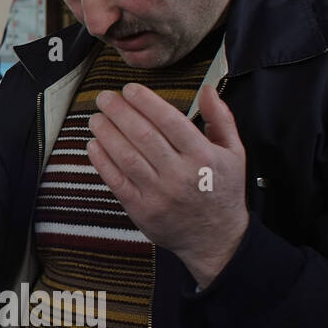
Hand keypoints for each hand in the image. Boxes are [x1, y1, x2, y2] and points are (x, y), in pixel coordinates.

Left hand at [87, 82, 248, 288]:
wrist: (216, 239)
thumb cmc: (222, 190)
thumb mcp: (234, 153)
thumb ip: (221, 119)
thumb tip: (207, 89)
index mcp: (204, 157)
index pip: (171, 122)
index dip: (146, 102)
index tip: (129, 89)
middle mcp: (181, 174)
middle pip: (144, 136)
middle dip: (120, 112)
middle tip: (104, 97)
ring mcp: (159, 194)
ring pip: (127, 157)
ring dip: (107, 134)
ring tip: (95, 118)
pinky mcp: (141, 210)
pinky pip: (117, 181)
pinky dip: (102, 162)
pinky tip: (93, 145)